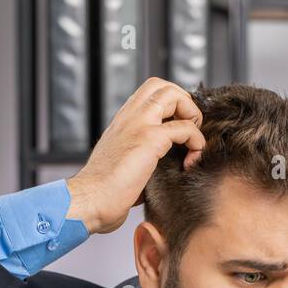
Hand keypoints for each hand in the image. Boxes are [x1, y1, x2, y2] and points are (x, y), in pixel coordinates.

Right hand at [65, 78, 206, 234]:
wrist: (90, 201)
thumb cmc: (104, 193)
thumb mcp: (122, 163)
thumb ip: (139, 154)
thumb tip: (157, 166)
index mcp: (123, 121)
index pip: (150, 93)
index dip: (171, 105)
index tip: (178, 130)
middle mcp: (129, 116)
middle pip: (163, 85)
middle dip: (184, 103)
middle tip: (188, 131)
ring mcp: (139, 124)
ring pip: (175, 95)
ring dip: (192, 115)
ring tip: (192, 143)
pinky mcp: (149, 139)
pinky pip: (186, 128)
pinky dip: (196, 143)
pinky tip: (189, 163)